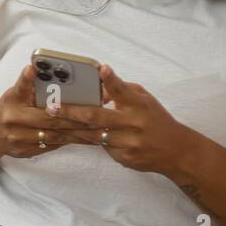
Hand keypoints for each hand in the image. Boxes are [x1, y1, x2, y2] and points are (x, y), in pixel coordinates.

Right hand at [0, 63, 94, 158]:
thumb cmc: (9, 108)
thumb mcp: (14, 93)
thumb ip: (27, 84)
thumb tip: (39, 70)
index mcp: (11, 102)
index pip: (22, 89)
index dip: (29, 80)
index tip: (35, 71)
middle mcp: (13, 121)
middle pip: (49, 119)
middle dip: (75, 117)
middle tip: (97, 115)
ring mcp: (17, 139)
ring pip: (54, 136)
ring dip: (78, 133)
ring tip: (98, 130)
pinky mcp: (24, 152)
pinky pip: (51, 146)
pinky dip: (69, 141)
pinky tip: (85, 140)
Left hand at [48, 64, 198, 182]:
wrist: (175, 151)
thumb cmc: (155, 119)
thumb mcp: (144, 100)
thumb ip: (122, 91)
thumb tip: (98, 87)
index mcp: (139, 105)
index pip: (123, 90)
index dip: (112, 80)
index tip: (101, 69)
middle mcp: (133, 123)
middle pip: (97, 117)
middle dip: (72, 112)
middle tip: (51, 108)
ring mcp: (128, 142)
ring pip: (92, 135)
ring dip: (69, 129)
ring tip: (49, 123)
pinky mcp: (124, 157)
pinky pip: (100, 147)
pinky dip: (84, 141)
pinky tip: (66, 137)